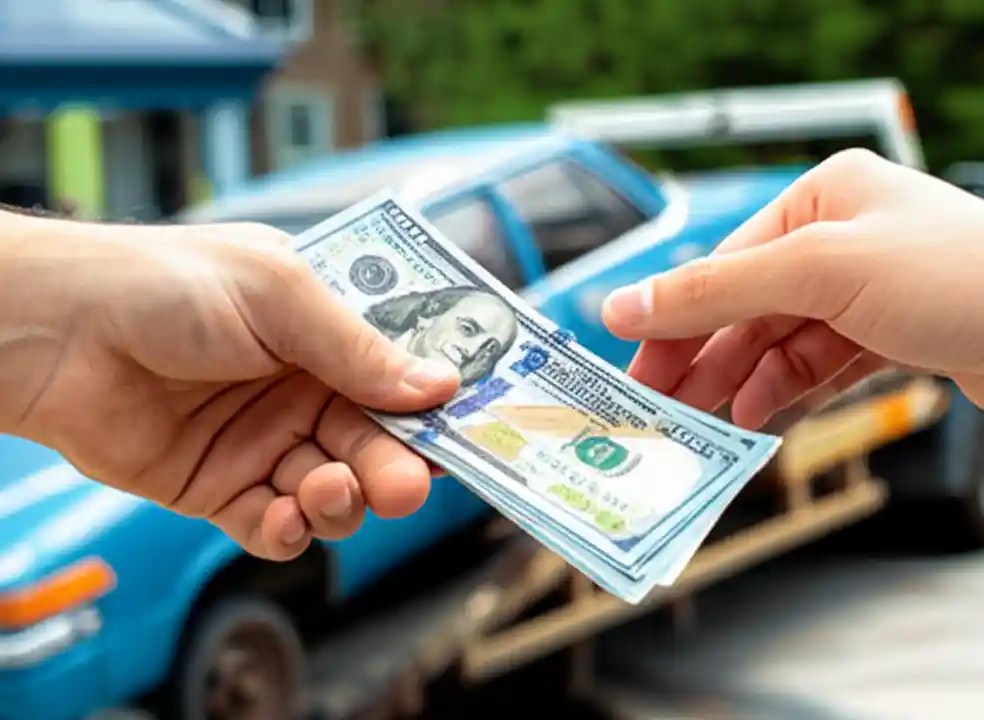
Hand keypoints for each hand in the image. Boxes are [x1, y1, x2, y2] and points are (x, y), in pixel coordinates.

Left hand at [0, 217, 459, 560]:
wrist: (57, 332)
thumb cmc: (165, 283)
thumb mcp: (280, 294)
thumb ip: (358, 348)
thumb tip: (440, 388)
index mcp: (327, 331)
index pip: (402, 374)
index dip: (436, 404)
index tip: (469, 430)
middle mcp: (304, 387)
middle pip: (377, 441)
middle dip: (397, 467)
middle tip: (406, 486)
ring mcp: (264, 440)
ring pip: (335, 489)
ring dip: (344, 500)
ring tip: (327, 490)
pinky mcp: (222, 487)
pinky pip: (275, 523)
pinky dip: (290, 530)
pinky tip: (286, 516)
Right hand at [601, 149, 983, 432]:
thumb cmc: (965, 277)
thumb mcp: (820, 273)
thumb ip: (716, 290)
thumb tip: (622, 302)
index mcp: (826, 196)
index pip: (726, 262)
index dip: (673, 318)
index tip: (629, 368)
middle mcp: (849, 238)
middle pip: (751, 305)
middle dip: (705, 358)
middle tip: (659, 411)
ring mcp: (876, 292)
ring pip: (786, 342)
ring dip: (744, 383)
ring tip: (708, 426)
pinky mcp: (903, 340)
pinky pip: (825, 368)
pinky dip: (791, 393)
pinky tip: (762, 420)